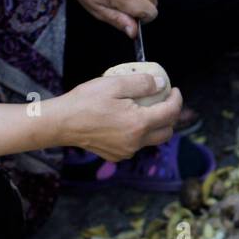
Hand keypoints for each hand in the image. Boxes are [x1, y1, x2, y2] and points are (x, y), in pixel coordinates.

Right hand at [54, 76, 181, 160]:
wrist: (61, 123)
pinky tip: (127, 121)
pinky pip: (135, 145)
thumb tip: (160, 83)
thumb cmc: (85, 101)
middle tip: (164, 101)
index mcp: (139, 123)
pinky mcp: (116, 155)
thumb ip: (141, 83)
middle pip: (166, 132)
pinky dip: (138, 133)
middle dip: (170, 116)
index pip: (170, 112)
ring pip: (151, 140)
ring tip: (145, 109)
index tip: (173, 89)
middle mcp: (136, 141)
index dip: (176, 99)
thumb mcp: (114, 84)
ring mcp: (126, 151)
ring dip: (154, 126)